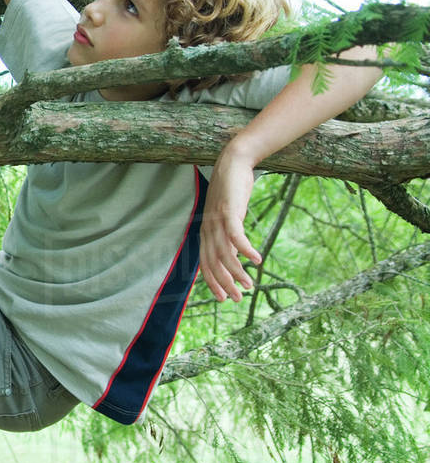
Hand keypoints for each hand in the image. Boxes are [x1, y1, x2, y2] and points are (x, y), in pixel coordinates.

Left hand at [200, 149, 261, 301]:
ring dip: (237, 271)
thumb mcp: (228, 218)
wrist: (231, 164)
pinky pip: (236, 235)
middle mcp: (208, 229)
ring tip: (250, 284)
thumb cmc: (231, 192)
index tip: (223, 298)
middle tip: (237, 299)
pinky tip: (257, 260)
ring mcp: (217, 220)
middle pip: (213, 262)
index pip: (205, 263)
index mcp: (206, 232)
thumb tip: (236, 256)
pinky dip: (246, 249)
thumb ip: (229, 237)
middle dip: (225, 283)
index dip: (213, 282)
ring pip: (225, 253)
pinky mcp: (228, 211)